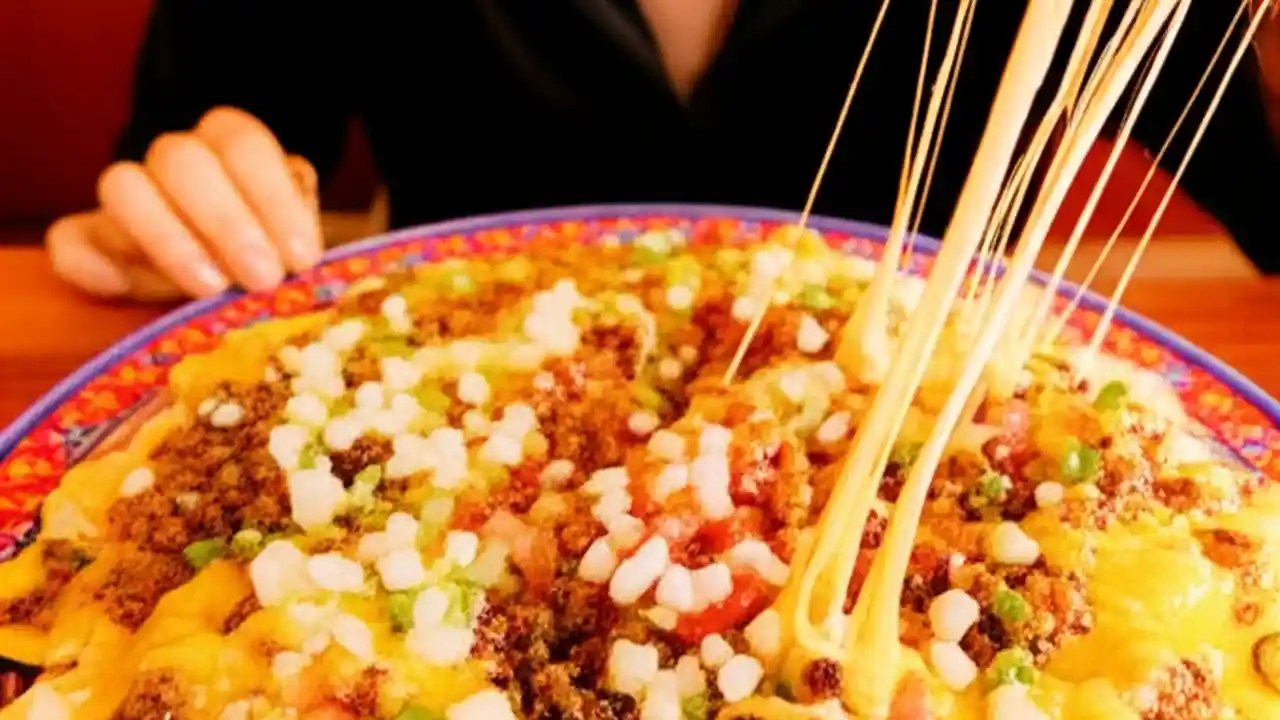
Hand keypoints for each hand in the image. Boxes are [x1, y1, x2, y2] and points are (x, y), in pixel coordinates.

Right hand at [46, 107, 321, 299]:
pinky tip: (126, 290)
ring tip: (211, 289)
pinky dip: (93, 266)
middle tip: (262, 278)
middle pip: (180, 158)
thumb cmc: (274, 260)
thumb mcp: (297, 244)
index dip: (273, 196)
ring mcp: (127, 200)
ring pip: (121, 186)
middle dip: (226, 220)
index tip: (302, 257)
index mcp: (229, 148)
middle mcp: (175, 162)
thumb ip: (297, 238)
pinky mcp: (87, 243)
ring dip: (168, 239)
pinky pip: (68, 242)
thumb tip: (298, 254)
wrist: (228, 289)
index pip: (242, 142)